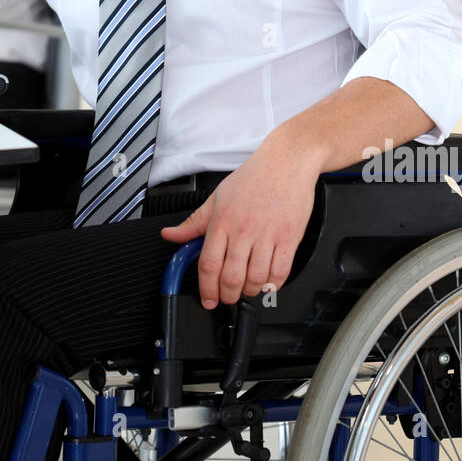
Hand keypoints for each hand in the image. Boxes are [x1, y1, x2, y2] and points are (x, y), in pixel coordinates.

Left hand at [160, 134, 321, 308]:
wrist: (286, 161)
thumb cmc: (254, 177)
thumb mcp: (217, 197)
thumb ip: (194, 222)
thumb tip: (170, 235)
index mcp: (222, 221)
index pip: (208, 265)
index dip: (206, 289)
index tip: (208, 299)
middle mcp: (244, 230)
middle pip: (231, 278)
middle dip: (227, 296)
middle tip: (227, 296)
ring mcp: (268, 235)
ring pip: (256, 279)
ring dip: (250, 291)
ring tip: (246, 287)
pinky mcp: (290, 238)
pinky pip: (280, 273)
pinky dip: (272, 285)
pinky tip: (266, 281)